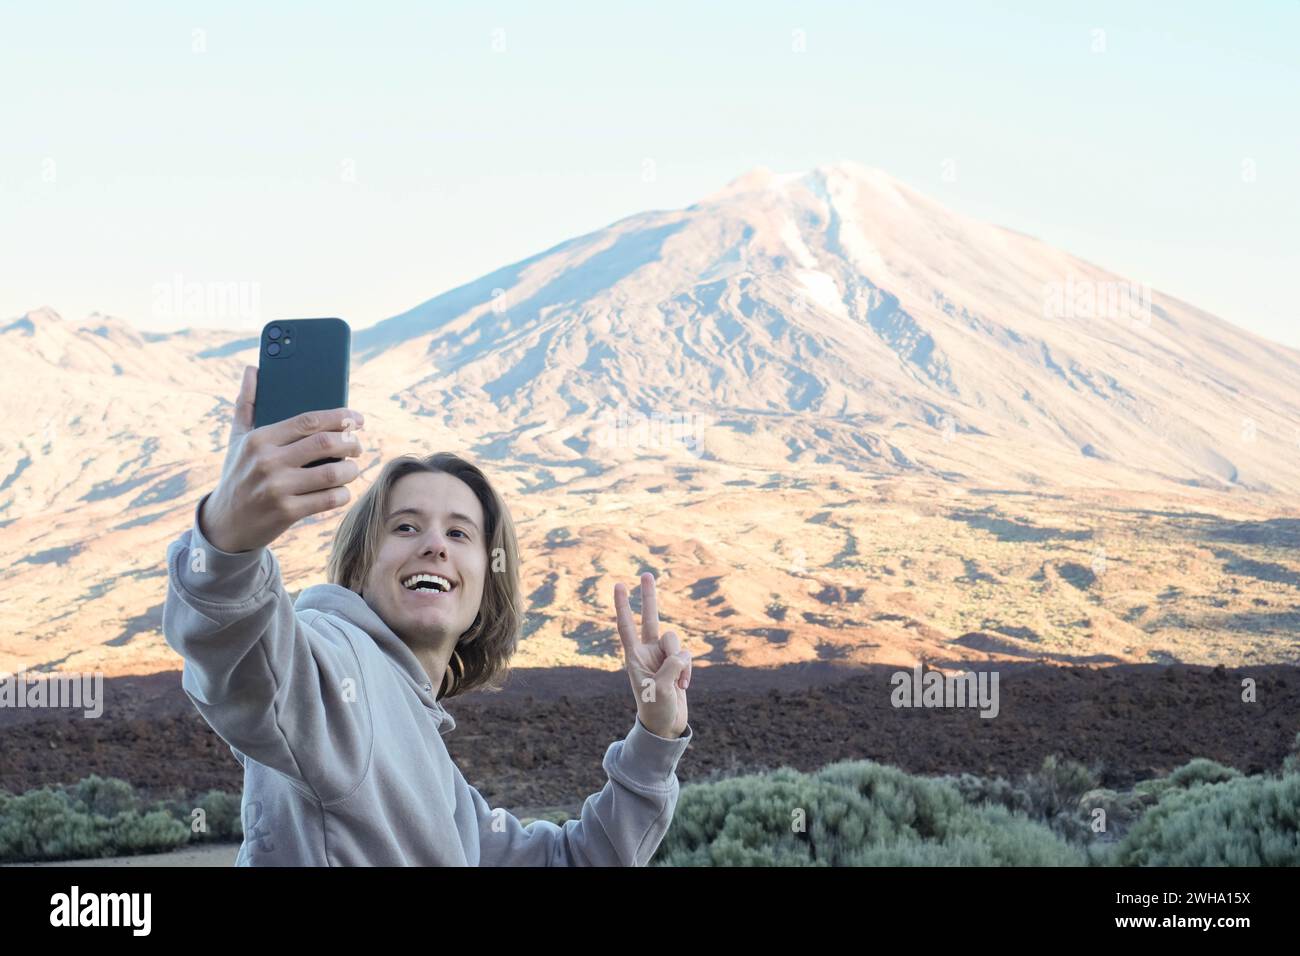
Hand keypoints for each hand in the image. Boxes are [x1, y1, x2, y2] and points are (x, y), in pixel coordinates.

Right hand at [198, 365, 366, 553]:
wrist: (225, 522)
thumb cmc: (237, 473)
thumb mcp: (237, 439)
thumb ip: (247, 404)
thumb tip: (253, 369)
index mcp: (259, 439)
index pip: (309, 420)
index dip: (340, 417)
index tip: (357, 419)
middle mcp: (268, 462)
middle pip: (325, 443)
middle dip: (351, 442)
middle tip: (357, 446)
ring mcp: (277, 488)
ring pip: (332, 473)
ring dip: (351, 470)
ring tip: (352, 468)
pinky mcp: (287, 512)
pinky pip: (329, 499)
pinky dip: (343, 494)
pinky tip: (342, 490)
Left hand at [614, 572, 690, 738]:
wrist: (665, 725)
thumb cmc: (654, 708)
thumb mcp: (659, 688)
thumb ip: (671, 665)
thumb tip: (683, 654)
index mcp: (634, 656)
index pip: (626, 626)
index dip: (622, 606)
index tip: (618, 585)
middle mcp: (648, 651)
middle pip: (650, 618)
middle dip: (649, 597)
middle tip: (646, 574)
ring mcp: (664, 656)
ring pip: (676, 641)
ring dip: (680, 661)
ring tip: (677, 683)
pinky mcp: (678, 663)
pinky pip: (687, 656)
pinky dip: (688, 671)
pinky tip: (682, 687)